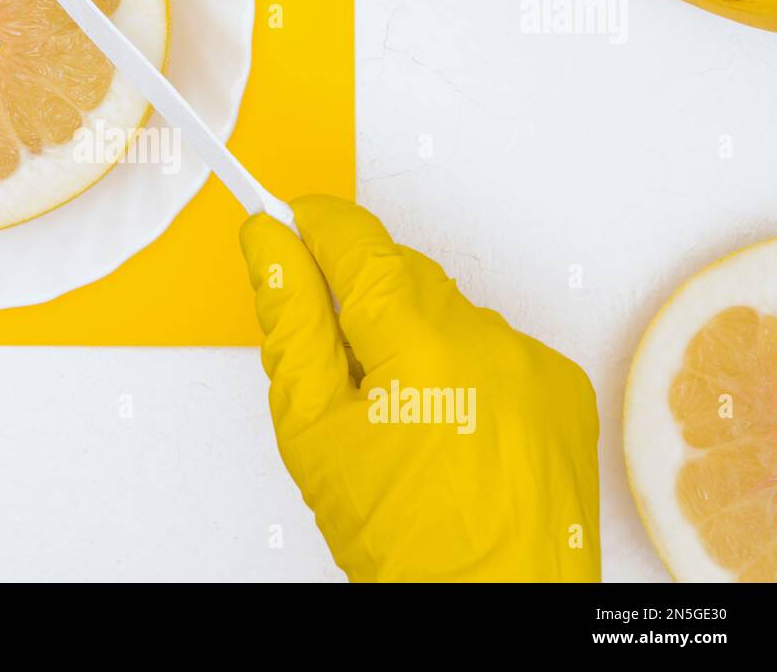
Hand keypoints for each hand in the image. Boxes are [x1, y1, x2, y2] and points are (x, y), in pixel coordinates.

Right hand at [240, 195, 599, 580]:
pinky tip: (445, 423)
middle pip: (400, 271)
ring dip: (411, 334)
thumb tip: (267, 243)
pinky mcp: (562, 387)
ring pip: (447, 311)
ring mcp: (532, 361)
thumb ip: (290, 319)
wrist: (489, 606)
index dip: (309, 223)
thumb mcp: (310, 426)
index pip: (354, 237)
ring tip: (394, 413)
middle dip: (356, 295)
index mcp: (418, 339)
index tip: (280, 222)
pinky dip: (461, 366)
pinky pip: (495, 348)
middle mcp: (488, 336)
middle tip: (328, 355)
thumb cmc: (399, 537)